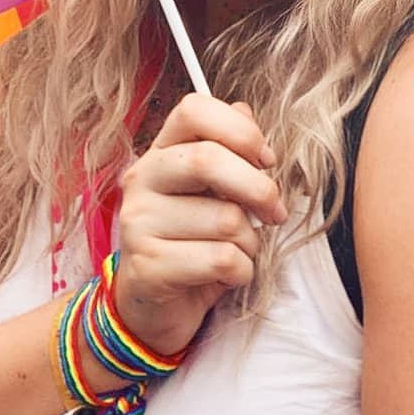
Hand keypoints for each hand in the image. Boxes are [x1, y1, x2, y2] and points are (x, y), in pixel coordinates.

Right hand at [112, 92, 286, 356]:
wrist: (155, 305)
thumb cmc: (194, 238)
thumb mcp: (214, 190)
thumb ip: (231, 148)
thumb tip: (245, 112)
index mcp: (162, 151)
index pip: (193, 109)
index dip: (240, 130)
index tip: (265, 160)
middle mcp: (142, 179)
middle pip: (209, 160)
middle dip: (259, 188)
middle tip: (275, 212)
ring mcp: (138, 223)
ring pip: (225, 219)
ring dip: (251, 240)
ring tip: (240, 249)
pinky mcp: (147, 267)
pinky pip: (221, 259)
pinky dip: (242, 270)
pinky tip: (229, 274)